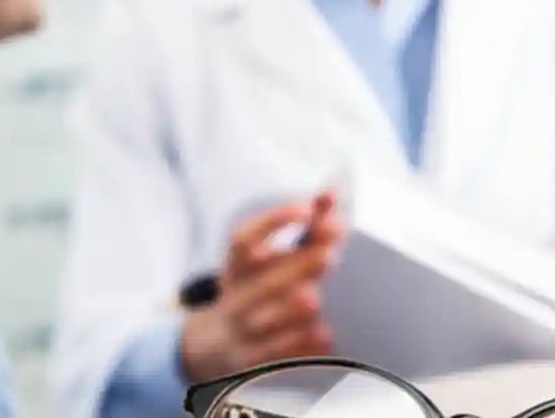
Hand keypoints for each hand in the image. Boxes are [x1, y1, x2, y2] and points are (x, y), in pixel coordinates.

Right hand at [180, 191, 344, 381]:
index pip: (246, 238)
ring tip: (313, 296)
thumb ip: (306, 226)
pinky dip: (300, 346)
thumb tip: (334, 191)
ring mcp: (242, 330)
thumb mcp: (270, 254)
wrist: (220, 342)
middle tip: (330, 252)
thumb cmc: (259, 287)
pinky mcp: (253, 362)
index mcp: (238, 264)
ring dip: (290, 309)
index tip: (306, 209)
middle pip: (263, 279)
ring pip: (263, 320)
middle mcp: (236, 295)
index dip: (275, 220)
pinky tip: (325, 334)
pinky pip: (276, 356)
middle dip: (297, 264)